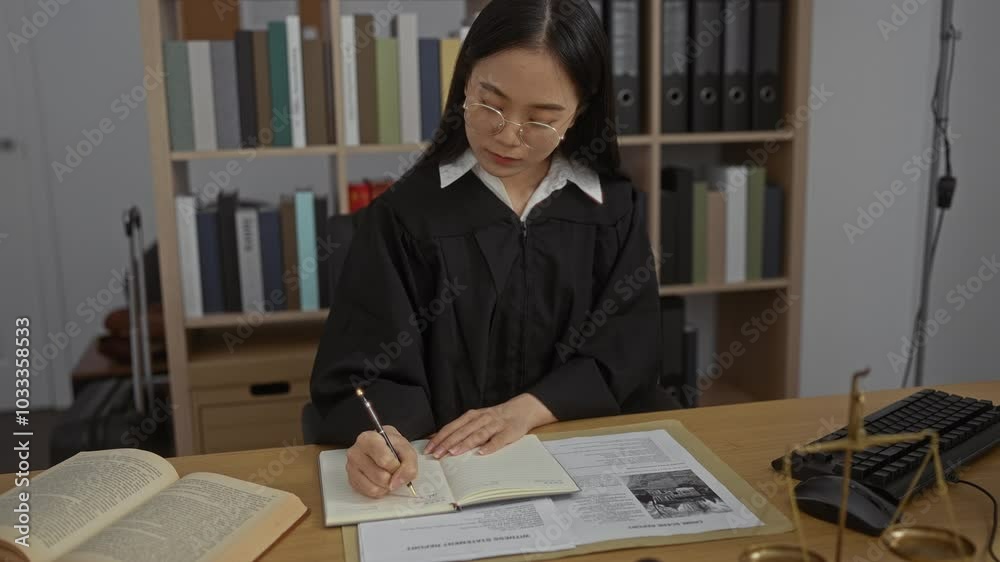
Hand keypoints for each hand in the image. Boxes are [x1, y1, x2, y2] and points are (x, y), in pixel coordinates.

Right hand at [345, 425, 417, 497]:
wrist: (384, 446)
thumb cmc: (393, 446)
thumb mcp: (407, 449)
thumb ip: (408, 465)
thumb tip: (397, 482)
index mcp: (368, 439)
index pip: (384, 460)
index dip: (395, 466)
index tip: (397, 462)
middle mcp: (356, 452)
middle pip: (380, 476)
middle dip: (392, 477)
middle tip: (393, 470)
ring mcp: (351, 467)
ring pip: (374, 488)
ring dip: (386, 486)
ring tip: (387, 475)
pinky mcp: (352, 480)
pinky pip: (369, 493)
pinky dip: (379, 490)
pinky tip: (381, 481)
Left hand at [423, 394, 555, 457]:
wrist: (522, 410)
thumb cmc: (496, 418)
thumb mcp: (478, 420)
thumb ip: (464, 429)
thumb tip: (443, 443)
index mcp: (472, 416)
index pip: (452, 427)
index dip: (440, 437)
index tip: (429, 448)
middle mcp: (482, 419)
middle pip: (462, 431)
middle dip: (448, 443)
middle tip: (437, 455)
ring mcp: (495, 425)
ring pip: (478, 434)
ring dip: (465, 444)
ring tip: (454, 453)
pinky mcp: (508, 432)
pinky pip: (498, 440)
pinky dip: (490, 446)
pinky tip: (482, 453)